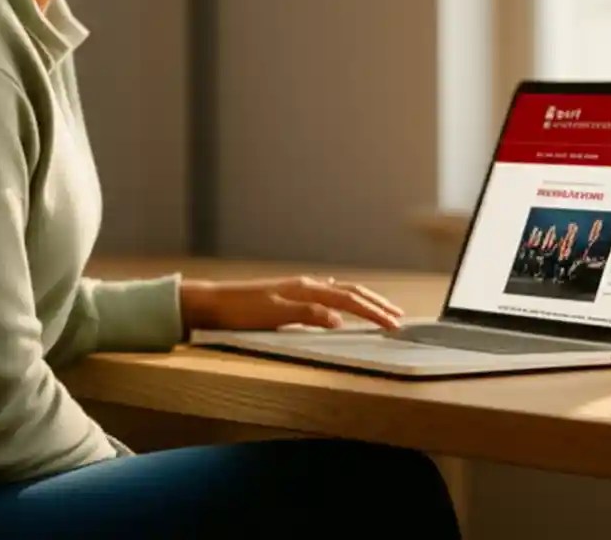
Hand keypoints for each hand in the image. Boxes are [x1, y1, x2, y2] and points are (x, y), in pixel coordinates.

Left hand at [179, 276, 403, 334]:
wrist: (211, 303)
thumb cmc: (239, 312)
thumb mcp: (273, 316)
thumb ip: (307, 315)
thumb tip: (338, 318)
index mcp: (306, 290)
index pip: (350, 300)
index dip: (374, 312)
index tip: (394, 324)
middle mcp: (306, 286)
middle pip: (351, 292)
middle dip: (377, 304)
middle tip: (399, 316)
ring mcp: (298, 289)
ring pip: (341, 291)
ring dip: (364, 300)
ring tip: (380, 307)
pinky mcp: (289, 295)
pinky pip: (327, 293)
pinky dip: (343, 297)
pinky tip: (340, 298)